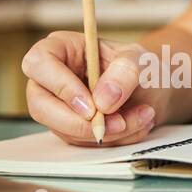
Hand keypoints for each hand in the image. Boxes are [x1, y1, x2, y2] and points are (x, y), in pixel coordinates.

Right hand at [22, 31, 166, 146]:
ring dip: (106, 132)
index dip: (61, 86)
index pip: (39, 63)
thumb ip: (126, 72)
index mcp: (61, 48)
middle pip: (40, 106)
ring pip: (64, 130)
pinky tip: (136, 124)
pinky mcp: (71, 129)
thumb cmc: (139, 66)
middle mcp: (52, 78)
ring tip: (142, 116)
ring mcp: (58, 107)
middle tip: (118, 123)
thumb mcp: (140, 60)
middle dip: (79, 123)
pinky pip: (83, 143)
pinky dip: (114, 139)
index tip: (92, 106)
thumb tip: (103, 100)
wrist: (152, 88)